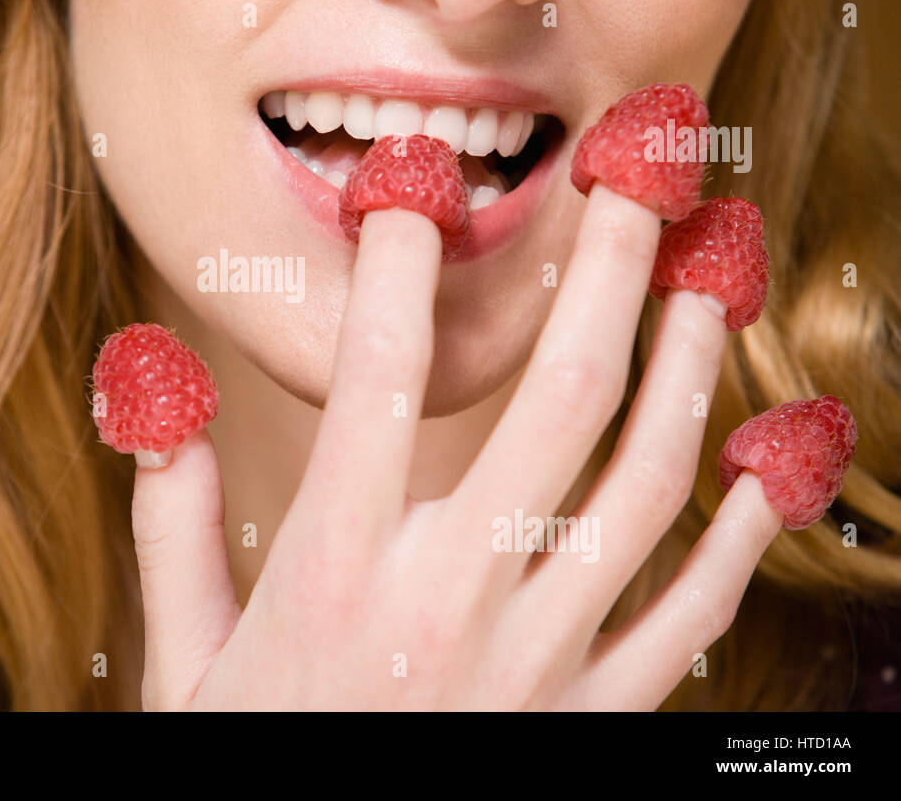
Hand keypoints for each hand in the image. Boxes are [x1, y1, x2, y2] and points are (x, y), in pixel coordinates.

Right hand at [130, 182, 780, 709]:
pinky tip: (771, 459)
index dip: (400, 265)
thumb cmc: (253, 760)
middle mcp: (448, 598)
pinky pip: (696, 613)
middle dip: (602, 273)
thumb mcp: (183, 658)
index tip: (416, 186)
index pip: (378, 376)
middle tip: (633, 183)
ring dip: (685, 365)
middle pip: (554, 400)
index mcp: (335, 568)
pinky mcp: (595, 717)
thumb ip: (169, 523)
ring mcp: (538, 660)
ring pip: (643, 483)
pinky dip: (745, 531)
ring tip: (705, 279)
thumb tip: (155, 396)